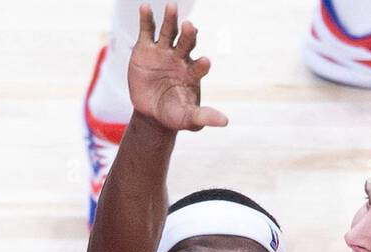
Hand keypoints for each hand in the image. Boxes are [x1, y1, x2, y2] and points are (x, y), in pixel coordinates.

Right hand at [129, 3, 227, 132]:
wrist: (152, 112)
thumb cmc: (174, 114)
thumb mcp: (188, 119)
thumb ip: (204, 117)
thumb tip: (225, 122)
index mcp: (193, 73)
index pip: (200, 65)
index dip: (202, 64)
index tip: (204, 62)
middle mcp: (180, 58)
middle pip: (187, 42)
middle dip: (189, 35)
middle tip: (190, 27)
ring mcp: (163, 51)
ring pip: (169, 32)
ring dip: (171, 20)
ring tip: (172, 8)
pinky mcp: (145, 49)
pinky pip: (147, 31)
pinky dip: (146, 19)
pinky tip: (145, 7)